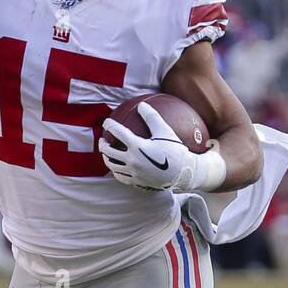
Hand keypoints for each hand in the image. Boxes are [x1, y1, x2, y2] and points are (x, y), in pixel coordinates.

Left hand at [99, 101, 226, 192]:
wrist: (184, 174)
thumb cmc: (176, 151)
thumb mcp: (165, 131)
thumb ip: (152, 117)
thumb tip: (142, 105)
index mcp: (137, 146)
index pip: (117, 132)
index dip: (109, 125)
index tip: (107, 122)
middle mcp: (132, 160)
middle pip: (109, 151)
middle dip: (103, 144)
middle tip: (103, 140)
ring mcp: (134, 173)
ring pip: (113, 166)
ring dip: (107, 159)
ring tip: (107, 154)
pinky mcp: (137, 182)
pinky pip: (122, 177)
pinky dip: (116, 172)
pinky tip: (118, 169)